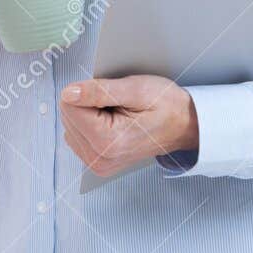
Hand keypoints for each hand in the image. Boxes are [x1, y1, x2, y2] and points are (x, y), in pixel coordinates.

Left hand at [59, 75, 198, 176]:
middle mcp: (100, 158)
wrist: (184, 126)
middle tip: (118, 105)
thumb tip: (69, 93)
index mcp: (108, 141)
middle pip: (68, 116)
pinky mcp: (97, 163)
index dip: (89, 92)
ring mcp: (98, 164)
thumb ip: (99, 91)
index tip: (113, 97)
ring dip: (89, 114)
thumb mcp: (136, 89)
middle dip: (88, 103)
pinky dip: (90, 124)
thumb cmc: (167, 106)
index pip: (69, 105)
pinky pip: (77, 135)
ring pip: (70, 125)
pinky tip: (112, 122)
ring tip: (117, 114)